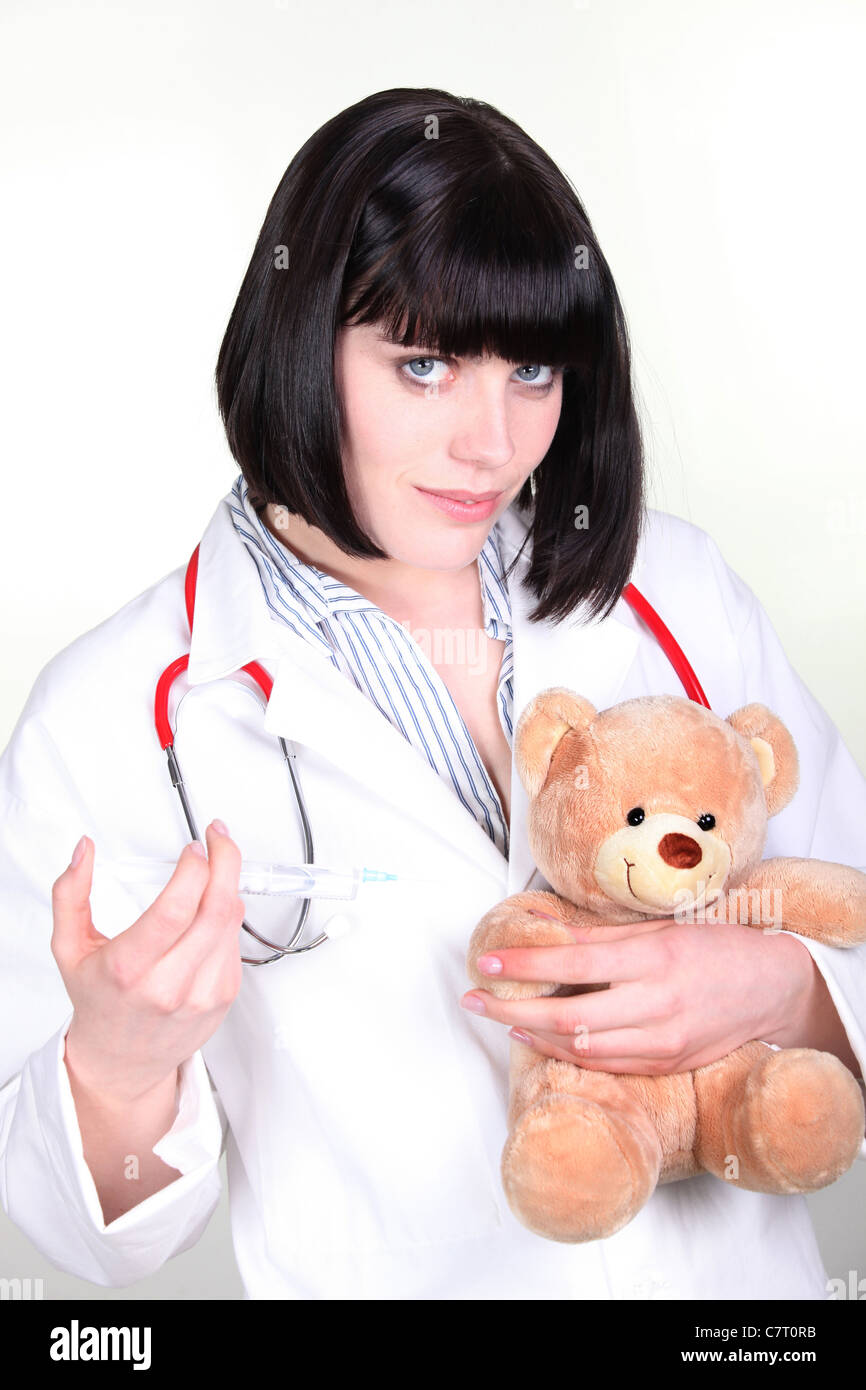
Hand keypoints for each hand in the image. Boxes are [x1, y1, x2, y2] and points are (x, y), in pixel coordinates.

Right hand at [52, 820, 244, 1102]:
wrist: (122, 1061)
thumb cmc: (99, 1002)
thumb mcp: (70, 949)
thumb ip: (70, 895)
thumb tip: (84, 851)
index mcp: (130, 969)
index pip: (175, 910)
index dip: (194, 870)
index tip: (194, 847)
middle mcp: (170, 985)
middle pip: (216, 909)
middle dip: (226, 861)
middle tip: (218, 839)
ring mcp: (203, 994)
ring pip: (232, 922)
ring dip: (228, 885)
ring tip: (213, 869)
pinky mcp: (224, 996)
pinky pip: (235, 941)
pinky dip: (227, 915)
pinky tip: (209, 909)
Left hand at [459, 917, 812, 1073]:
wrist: (770, 988)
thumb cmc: (713, 947)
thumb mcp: (658, 928)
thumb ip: (599, 935)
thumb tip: (543, 932)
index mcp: (653, 959)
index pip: (573, 962)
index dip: (525, 965)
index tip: (487, 964)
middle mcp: (656, 1003)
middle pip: (566, 1016)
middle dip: (511, 1010)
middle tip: (474, 1000)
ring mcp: (661, 1041)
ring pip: (579, 1046)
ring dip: (532, 1033)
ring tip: (500, 1017)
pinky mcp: (666, 1065)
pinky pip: (604, 1064)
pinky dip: (565, 1052)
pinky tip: (539, 1037)